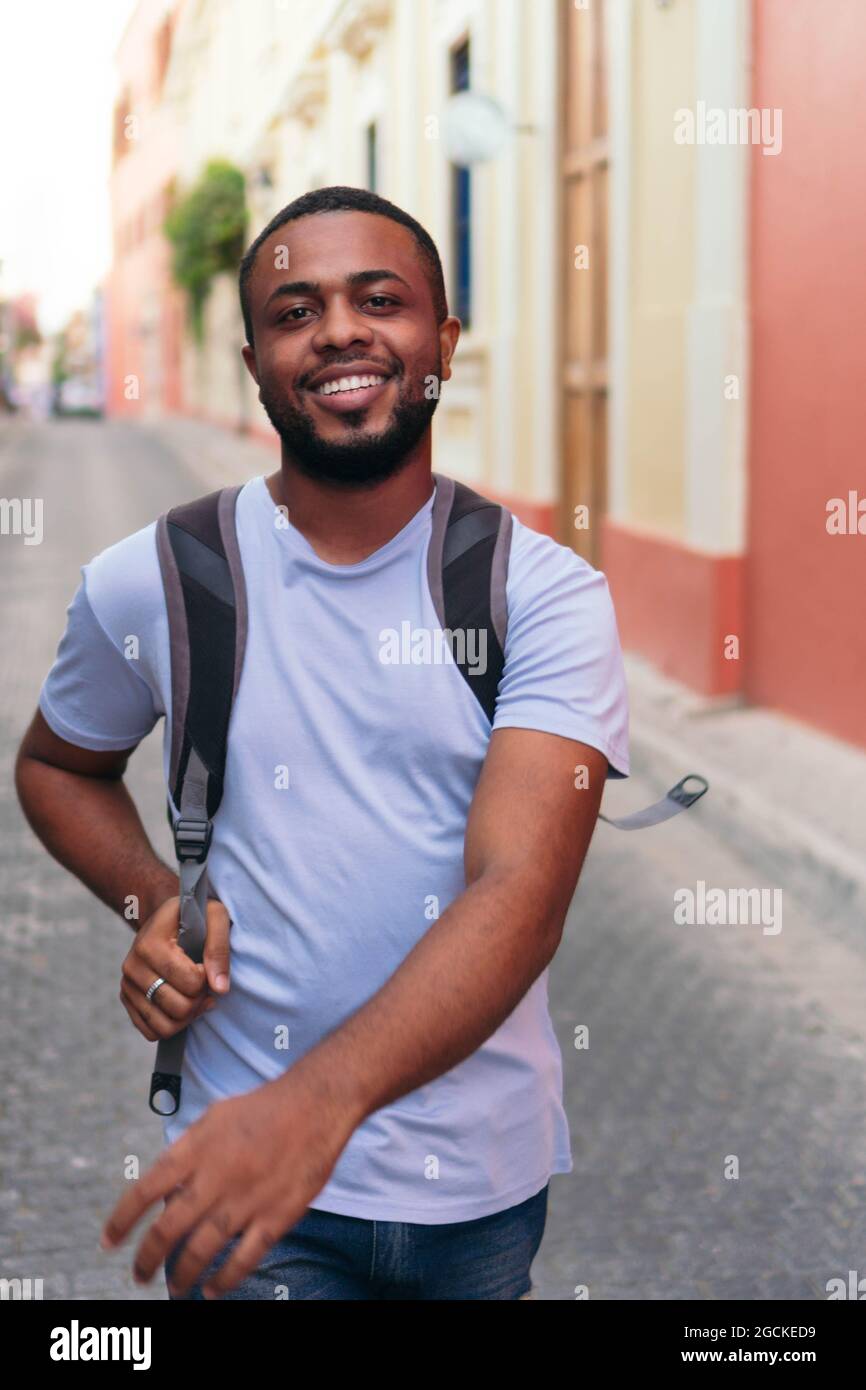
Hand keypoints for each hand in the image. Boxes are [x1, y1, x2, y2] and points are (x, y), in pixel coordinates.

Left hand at [99, 1064, 361, 1297]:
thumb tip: (165, 1187)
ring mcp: (246, 1199)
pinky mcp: (277, 1215)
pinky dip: (225, 1279)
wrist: (315, 1103)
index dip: (121, 1220)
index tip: (110, 1241)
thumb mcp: (213, 1117)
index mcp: (196, 1149)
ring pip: (201, 1250)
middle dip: (147, 1259)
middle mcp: (216, 1177)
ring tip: (174, 1288)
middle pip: (168, 1230)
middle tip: (140, 1274)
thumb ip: (187, 1152)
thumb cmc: (263, 1108)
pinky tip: (213, 1289)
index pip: (144, 1191)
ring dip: (182, 1275)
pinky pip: (244, 1258)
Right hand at [119, 895, 231, 1041]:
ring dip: (188, 1016)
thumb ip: (219, 948)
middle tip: (205, 984)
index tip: (206, 964)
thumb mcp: (214, 917)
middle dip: (200, 999)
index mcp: (150, 944)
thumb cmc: (194, 917)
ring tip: (197, 997)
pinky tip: (183, 1005)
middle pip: (178, 1007)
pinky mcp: (127, 1000)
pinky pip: (152, 1032)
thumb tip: (219, 988)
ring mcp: (127, 986)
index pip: (190, 981)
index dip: (208, 978)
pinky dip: (172, 1026)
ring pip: (165, 1026)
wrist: (167, 918)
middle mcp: (132, 967)